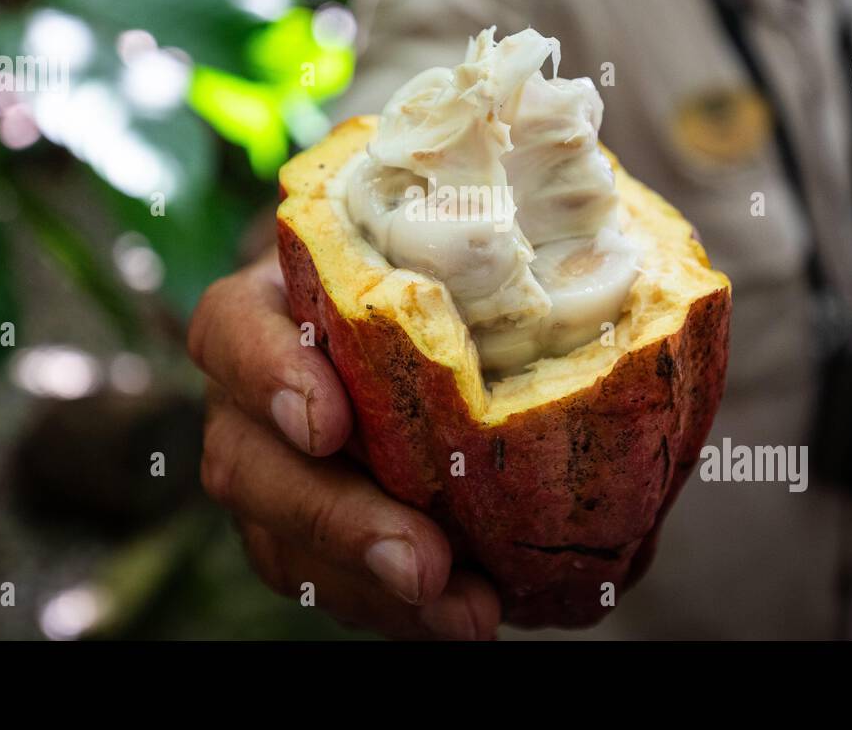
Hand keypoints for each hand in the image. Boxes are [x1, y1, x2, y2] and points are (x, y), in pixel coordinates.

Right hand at [188, 252, 501, 638]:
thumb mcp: (451, 235)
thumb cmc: (441, 266)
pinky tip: (458, 616)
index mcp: (275, 302)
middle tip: (423, 563)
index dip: (267, 374)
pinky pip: (323, 579)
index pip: (232, 328)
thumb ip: (491, 243)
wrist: (431, 325)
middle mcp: (252, 392)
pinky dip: (389, 608)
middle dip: (333, 520)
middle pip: (245, 460)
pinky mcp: (301, 528)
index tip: (328, 422)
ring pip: (277, 538)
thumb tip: (619, 256)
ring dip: (370, 585)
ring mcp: (270, 465)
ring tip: (467, 614)